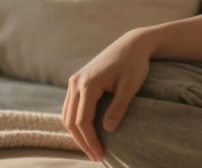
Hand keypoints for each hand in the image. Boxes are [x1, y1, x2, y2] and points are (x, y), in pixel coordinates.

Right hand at [62, 30, 154, 162]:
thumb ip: (119, 107)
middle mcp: (76, 82)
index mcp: (89, 83)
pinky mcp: (77, 80)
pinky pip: (70, 106)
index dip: (90, 141)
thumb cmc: (135, 64)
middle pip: (70, 120)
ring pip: (66, 115)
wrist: (132, 44)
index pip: (82, 120)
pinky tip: (87, 132)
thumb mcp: (130, 86)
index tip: (100, 155)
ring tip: (91, 148)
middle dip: (82, 141)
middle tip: (96, 157)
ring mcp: (74, 80)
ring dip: (76, 134)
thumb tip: (107, 129)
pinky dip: (75, 122)